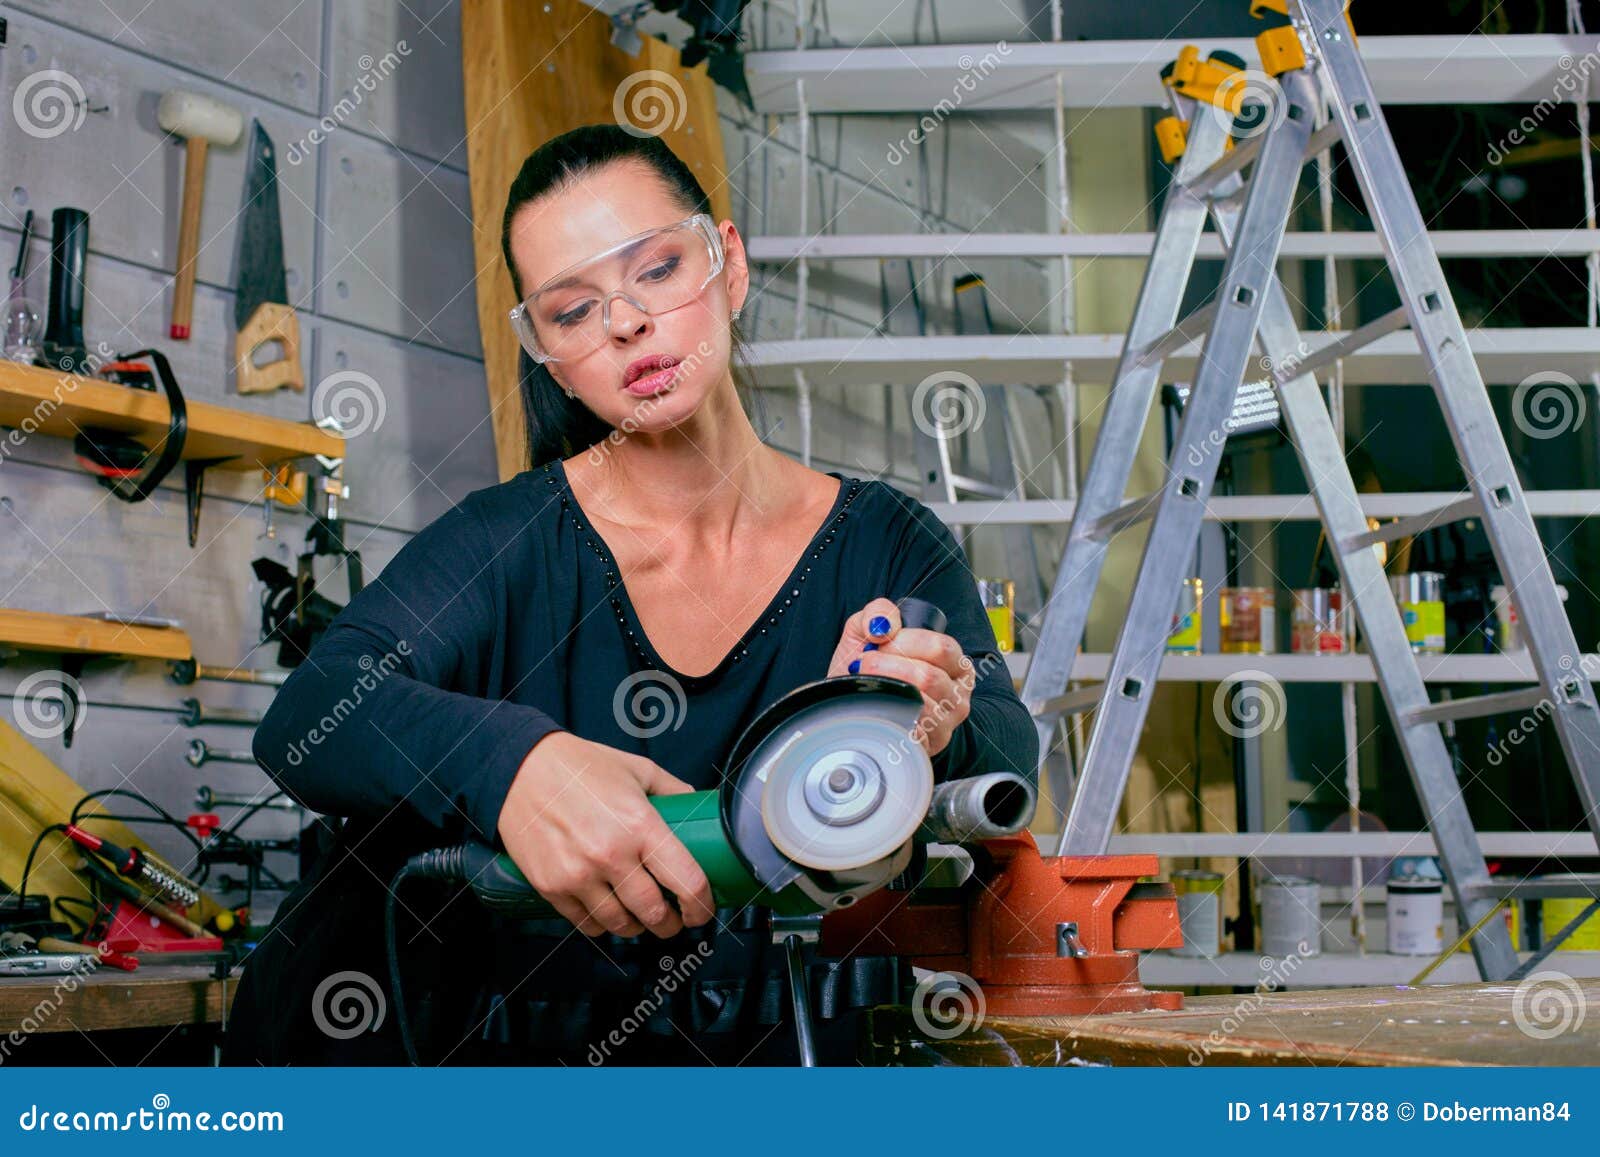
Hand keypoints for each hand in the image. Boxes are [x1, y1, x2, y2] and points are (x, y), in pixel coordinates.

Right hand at [495, 731, 714, 938]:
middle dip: (672, 924)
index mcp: (641, 825)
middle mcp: (611, 855)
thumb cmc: (579, 766)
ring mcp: (579, 875)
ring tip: (643, 918)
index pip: (686, 881)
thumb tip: (698, 806)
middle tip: (675, 920)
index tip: (702, 910)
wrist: (520, 768)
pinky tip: (610, 911)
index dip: (702, 905)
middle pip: (655, 914)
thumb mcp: (637, 769)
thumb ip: (672, 790)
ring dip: (638, 928)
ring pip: (622, 926)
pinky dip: (603, 925)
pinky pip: (587, 925)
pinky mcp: (551, 887)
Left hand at [827, 597, 975, 756]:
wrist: (853, 707)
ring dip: (885, 689)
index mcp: (955, 663)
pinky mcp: (929, 745)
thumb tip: (883, 625)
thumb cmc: (869, 670)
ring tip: (866, 683)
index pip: (941, 647)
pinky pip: (911, 730)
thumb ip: (878, 613)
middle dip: (888, 666)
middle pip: (929, 676)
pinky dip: (888, 714)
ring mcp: (947, 722)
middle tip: (864, 664)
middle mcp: (958, 693)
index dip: (905, 641)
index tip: (878, 642)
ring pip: (920, 702)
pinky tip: (876, 706)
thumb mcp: (868, 632)